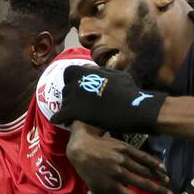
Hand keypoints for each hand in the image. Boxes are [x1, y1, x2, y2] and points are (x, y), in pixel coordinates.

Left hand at [51, 65, 165, 134]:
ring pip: (64, 104)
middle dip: (71, 98)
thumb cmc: (129, 91)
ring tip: (75, 118)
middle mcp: (76, 81)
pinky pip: (60, 116)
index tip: (79, 92)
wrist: (133, 108)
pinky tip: (62, 122)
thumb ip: (101, 72)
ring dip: (68, 110)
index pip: (69, 74)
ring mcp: (74, 96)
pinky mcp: (75, 112)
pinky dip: (59, 119)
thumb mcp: (116, 74)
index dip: (73, 83)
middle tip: (79, 107)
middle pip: (66, 91)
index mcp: (84, 70)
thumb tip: (95, 71)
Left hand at [66, 125, 170, 193]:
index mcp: (112, 186)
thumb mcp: (95, 191)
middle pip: (143, 184)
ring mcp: (123, 160)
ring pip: (145, 170)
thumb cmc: (89, 172)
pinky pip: (142, 156)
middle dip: (158, 191)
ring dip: (158, 177)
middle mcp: (119, 174)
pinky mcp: (125, 149)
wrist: (82, 147)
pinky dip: (153, 163)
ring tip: (167, 182)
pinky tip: (162, 167)